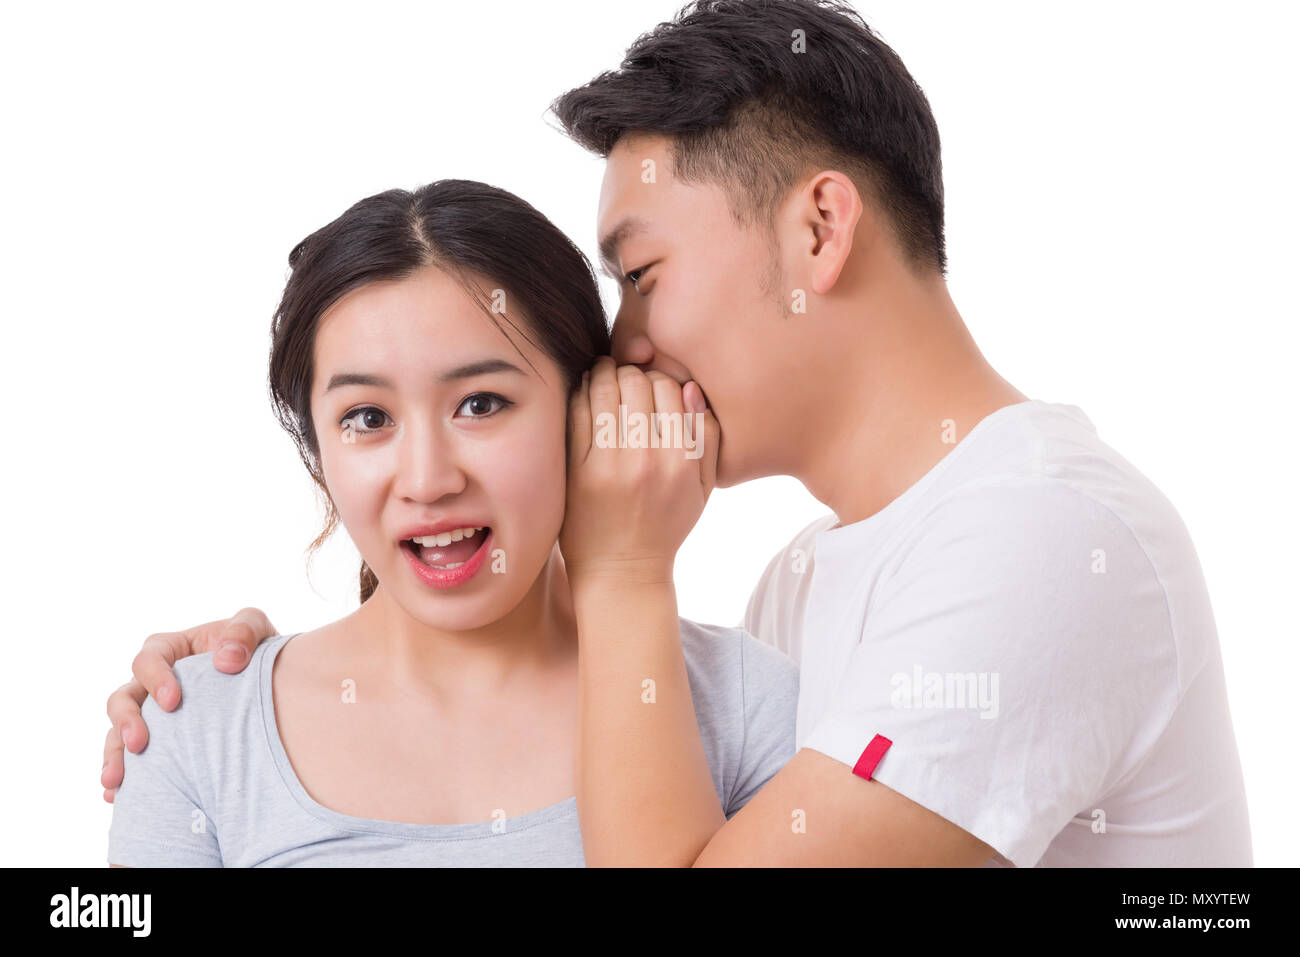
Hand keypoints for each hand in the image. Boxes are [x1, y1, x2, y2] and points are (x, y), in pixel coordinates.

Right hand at [101, 606, 275, 802]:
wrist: (270, 686)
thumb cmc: (256, 651)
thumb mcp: (257, 629)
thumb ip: (244, 630)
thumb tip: (226, 660)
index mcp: (171, 650)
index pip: (149, 659)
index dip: (154, 678)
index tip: (172, 702)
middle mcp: (152, 684)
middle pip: (122, 698)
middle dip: (125, 721)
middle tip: (139, 744)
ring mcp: (151, 715)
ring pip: (118, 733)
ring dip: (114, 756)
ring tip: (115, 781)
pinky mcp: (159, 744)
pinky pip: (132, 760)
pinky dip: (123, 778)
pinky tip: (115, 796)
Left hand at [559, 357, 718, 585]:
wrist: (621, 570)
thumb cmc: (665, 526)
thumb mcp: (703, 488)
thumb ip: (707, 437)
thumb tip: (690, 389)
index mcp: (681, 461)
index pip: (669, 388)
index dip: (659, 378)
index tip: (651, 383)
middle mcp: (647, 459)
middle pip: (637, 382)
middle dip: (631, 373)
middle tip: (625, 378)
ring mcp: (610, 464)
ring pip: (605, 390)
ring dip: (604, 375)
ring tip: (604, 376)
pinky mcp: (578, 470)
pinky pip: (578, 413)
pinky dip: (581, 393)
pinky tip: (586, 392)